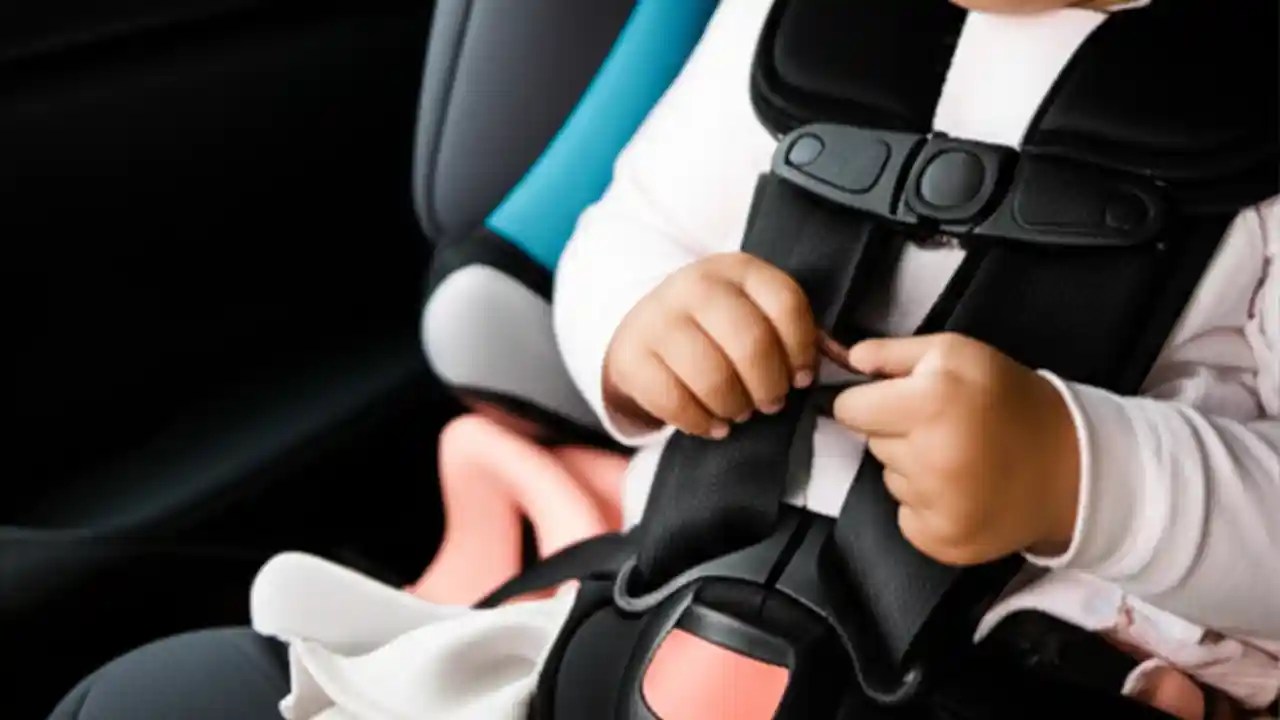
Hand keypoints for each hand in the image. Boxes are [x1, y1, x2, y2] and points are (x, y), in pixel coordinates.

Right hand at [603, 253, 817, 438]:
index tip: (801, 378)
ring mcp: (657, 318)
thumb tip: (852, 360)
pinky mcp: (631, 356)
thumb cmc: (718, 331)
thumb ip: (801, 335)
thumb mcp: (757, 315)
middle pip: (749, 341)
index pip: (785, 302)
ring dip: (735, 407)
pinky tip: (712, 425)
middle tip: (771, 403)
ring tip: (739, 413)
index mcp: (736, 269)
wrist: (642, 333)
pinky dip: (699, 422)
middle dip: (769, 385)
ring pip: (711, 375)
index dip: (802, 349)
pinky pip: (672, 399)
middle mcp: (694, 285)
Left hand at [833, 333, 1080, 564]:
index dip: (868, 401)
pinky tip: (960, 490)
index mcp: (930, 402)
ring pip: (889, 478)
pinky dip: (924, 505)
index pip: (849, 409)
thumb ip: (894, 353)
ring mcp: (936, 505)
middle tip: (941, 428)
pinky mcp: (942, 540)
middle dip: (895, 432)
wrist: (1070, 466)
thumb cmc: (1008, 400)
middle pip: (870, 443)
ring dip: (912, 467)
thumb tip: (850, 360)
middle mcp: (930, 457)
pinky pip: (905, 517)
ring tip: (958, 458)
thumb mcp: (957, 353)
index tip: (895, 401)